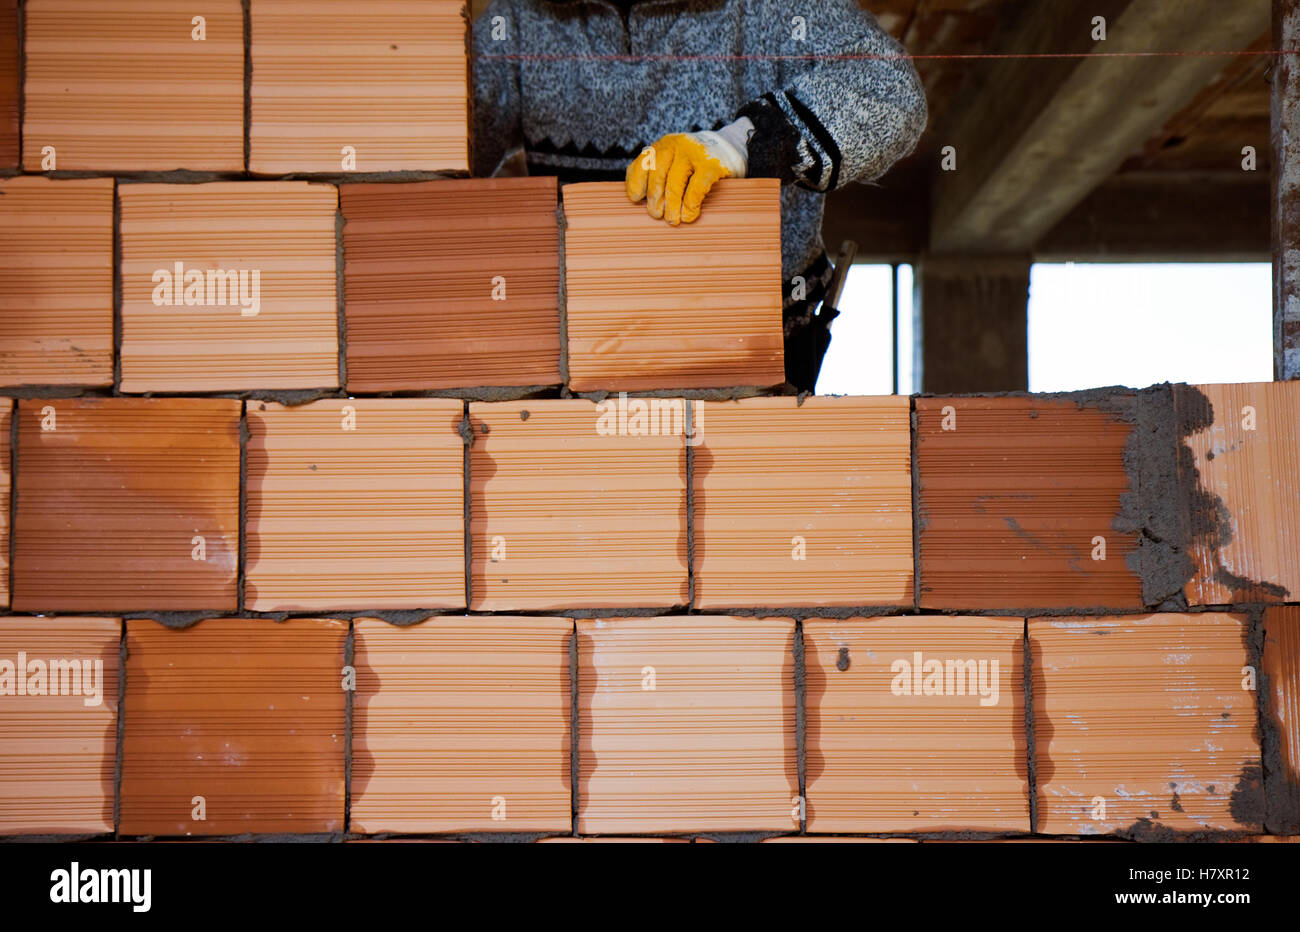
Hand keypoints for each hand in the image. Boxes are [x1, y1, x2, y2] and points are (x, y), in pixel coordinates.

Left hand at [625, 118, 752, 224]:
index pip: (643, 162)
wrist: (730, 147)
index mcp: (664, 145)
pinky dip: (690, 205)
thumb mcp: (673, 159)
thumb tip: (636, 197)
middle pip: (657, 174)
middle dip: (654, 198)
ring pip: (675, 182)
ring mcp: (695, 153)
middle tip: (656, 215)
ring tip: (672, 220)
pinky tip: (689, 215)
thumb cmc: (694, 162)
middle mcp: (677, 145)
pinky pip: (696, 188)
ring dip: (672, 206)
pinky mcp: (713, 165)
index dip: (637, 182)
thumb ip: (654, 171)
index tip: (636, 199)